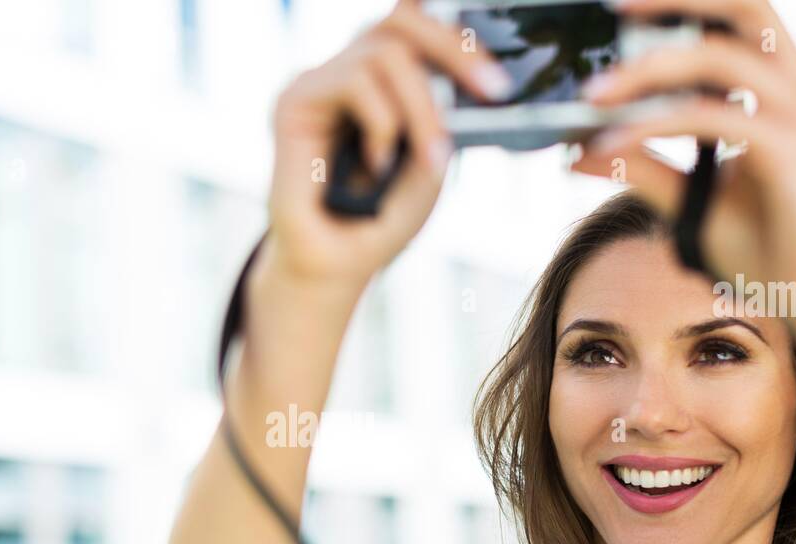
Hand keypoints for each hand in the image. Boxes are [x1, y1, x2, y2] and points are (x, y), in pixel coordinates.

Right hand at [261, 0, 511, 290]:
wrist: (332, 267)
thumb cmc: (380, 220)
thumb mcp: (430, 164)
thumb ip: (442, 116)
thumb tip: (455, 76)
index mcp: (382, 83)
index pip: (417, 31)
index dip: (457, 38)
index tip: (500, 81)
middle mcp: (348, 72)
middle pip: (401, 21)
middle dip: (454, 50)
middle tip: (491, 90)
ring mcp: (320, 81)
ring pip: (384, 51)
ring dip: (420, 108)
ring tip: (430, 159)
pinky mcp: (295, 98)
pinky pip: (354, 81)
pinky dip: (382, 124)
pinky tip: (377, 165)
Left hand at [571, 0, 795, 305]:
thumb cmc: (767, 249)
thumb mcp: (687, 200)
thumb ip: (638, 167)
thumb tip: (575, 148)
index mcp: (782, 85)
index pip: (736, 16)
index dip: (684, 2)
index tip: (621, 9)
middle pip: (742, 5)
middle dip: (674, 0)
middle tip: (612, 7)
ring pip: (718, 57)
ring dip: (646, 70)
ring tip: (592, 95)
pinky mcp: (789, 148)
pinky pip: (712, 117)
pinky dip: (653, 126)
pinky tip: (608, 146)